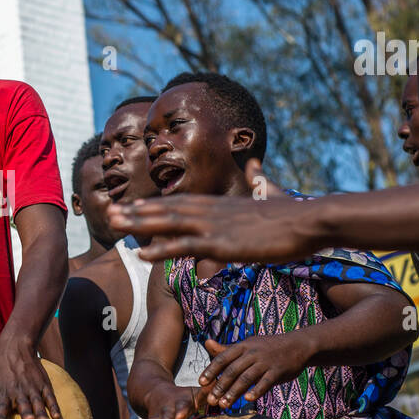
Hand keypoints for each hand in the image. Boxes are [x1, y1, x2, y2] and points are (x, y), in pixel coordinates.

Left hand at [0, 337, 60, 418]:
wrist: (15, 346)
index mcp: (2, 393)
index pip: (1, 408)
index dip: (0, 417)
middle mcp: (18, 392)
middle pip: (23, 406)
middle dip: (26, 414)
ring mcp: (32, 388)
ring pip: (37, 403)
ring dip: (41, 413)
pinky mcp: (43, 385)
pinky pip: (50, 397)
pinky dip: (54, 407)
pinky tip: (57, 417)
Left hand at [108, 158, 317, 263]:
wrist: (309, 220)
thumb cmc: (293, 213)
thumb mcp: (270, 194)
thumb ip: (259, 181)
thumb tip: (257, 164)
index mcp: (220, 204)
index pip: (180, 202)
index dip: (154, 205)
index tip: (133, 206)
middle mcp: (211, 211)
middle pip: (166, 209)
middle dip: (137, 212)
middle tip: (110, 213)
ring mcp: (214, 226)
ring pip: (168, 224)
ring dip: (139, 225)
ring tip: (114, 225)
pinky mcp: (221, 244)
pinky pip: (184, 247)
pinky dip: (160, 250)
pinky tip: (142, 255)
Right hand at [121, 382, 203, 418]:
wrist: (154, 389)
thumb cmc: (182, 396)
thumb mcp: (194, 392)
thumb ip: (207, 391)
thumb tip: (221, 383)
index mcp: (179, 403)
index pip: (181, 407)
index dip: (181, 411)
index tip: (180, 416)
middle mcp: (166, 411)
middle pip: (165, 416)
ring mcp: (155, 418)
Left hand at [199, 333, 311, 408]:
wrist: (298, 345)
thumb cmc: (267, 347)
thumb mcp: (247, 344)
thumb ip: (227, 349)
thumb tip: (206, 343)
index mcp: (243, 346)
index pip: (223, 358)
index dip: (211, 370)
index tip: (201, 383)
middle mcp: (252, 353)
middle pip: (232, 370)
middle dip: (220, 386)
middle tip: (211, 400)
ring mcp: (266, 362)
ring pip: (246, 378)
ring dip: (234, 392)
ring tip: (224, 404)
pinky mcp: (278, 371)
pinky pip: (266, 382)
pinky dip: (257, 391)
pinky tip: (248, 399)